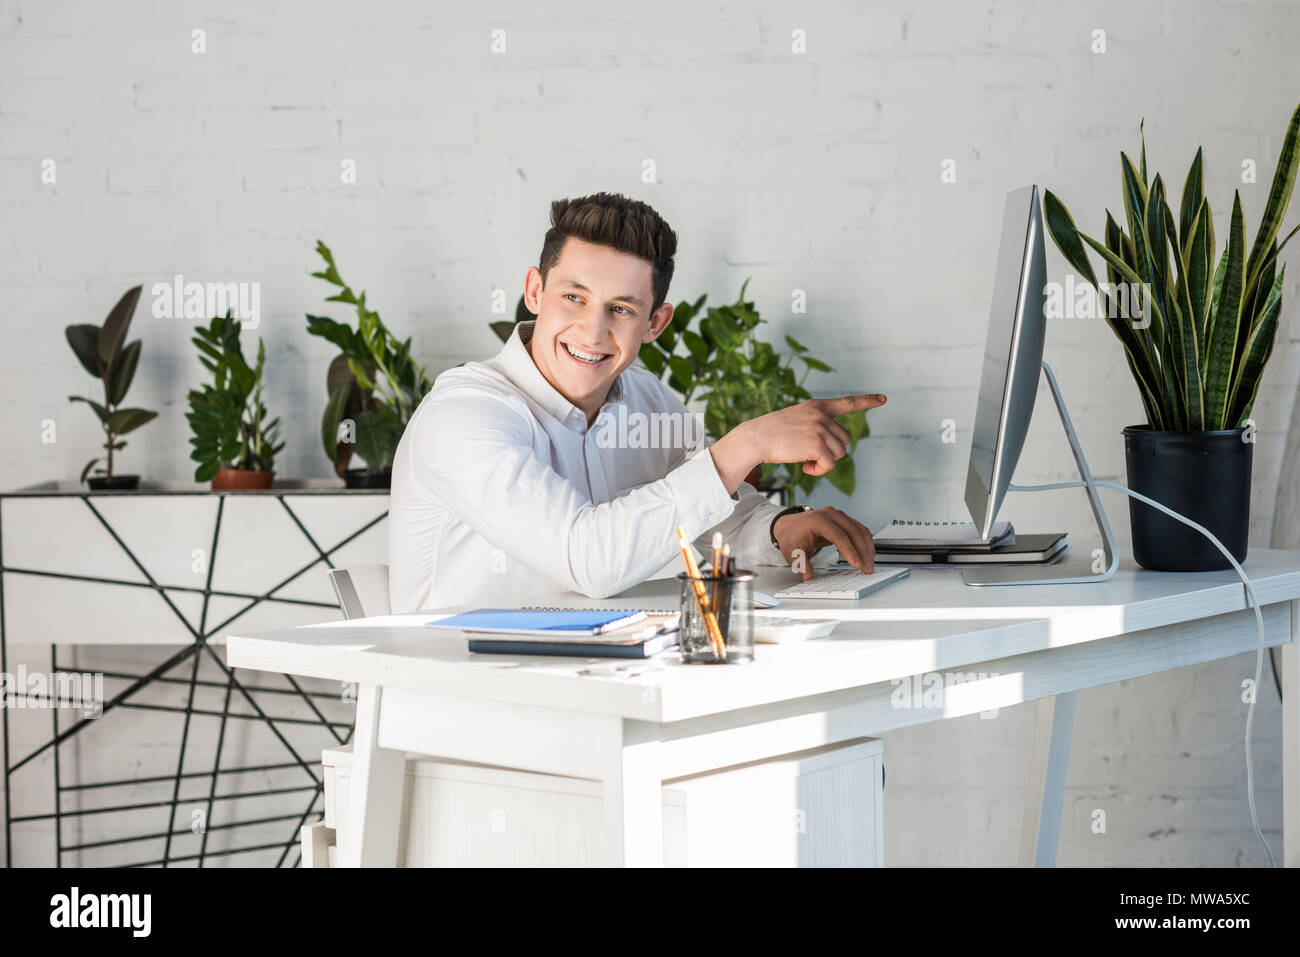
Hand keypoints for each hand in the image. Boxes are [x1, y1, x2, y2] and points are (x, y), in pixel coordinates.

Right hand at [709, 393, 886, 492]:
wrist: (756, 438)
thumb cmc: (771, 433)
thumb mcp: (796, 420)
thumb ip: (816, 425)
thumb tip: (835, 445)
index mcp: (817, 406)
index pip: (847, 402)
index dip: (867, 401)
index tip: (883, 399)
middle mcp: (821, 415)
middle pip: (844, 440)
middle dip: (831, 451)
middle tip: (811, 456)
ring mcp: (820, 428)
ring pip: (839, 454)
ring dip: (825, 462)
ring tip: (806, 461)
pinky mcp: (817, 444)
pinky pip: (830, 464)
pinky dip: (819, 470)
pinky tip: (806, 468)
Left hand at [773, 506, 874, 580]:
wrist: (790, 525)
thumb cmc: (792, 536)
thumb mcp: (793, 552)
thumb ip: (802, 565)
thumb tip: (808, 577)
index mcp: (818, 520)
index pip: (839, 536)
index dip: (849, 551)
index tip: (856, 564)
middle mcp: (831, 515)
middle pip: (853, 532)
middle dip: (863, 552)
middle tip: (866, 569)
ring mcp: (839, 516)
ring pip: (860, 531)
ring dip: (867, 548)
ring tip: (869, 565)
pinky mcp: (844, 520)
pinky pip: (860, 530)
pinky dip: (865, 543)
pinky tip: (867, 555)